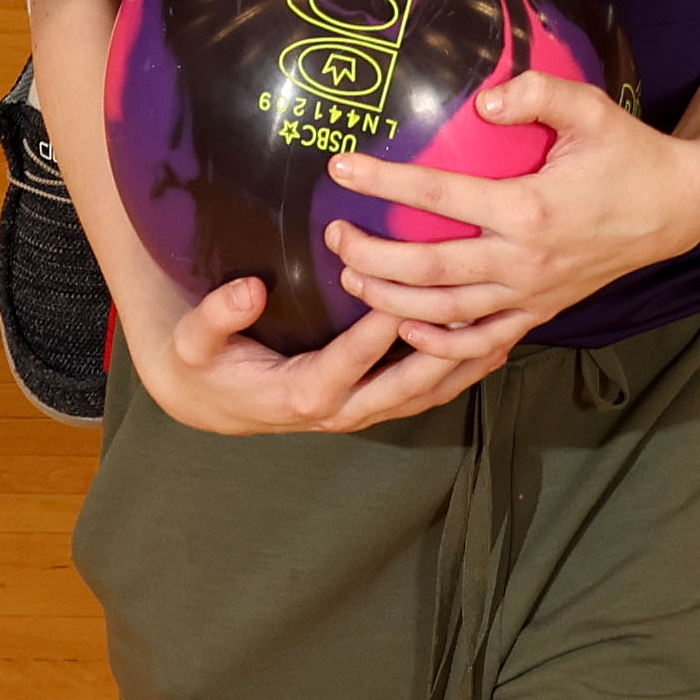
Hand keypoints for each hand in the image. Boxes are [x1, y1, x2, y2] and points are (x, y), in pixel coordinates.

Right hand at [115, 265, 507, 439]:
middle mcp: (340, 410)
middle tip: (478, 312)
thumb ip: (218, 315)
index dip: (374, 335)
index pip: (346, 364)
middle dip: (443, 351)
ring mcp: (363, 410)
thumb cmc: (206, 365)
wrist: (214, 401)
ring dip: (464, 362)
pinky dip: (461, 368)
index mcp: (299, 393)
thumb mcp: (196, 340)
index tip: (401, 297)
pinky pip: (426, 390)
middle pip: (403, 386)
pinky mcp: (376, 403)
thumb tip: (248, 289)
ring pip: (424, 392)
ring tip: (504, 323)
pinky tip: (494, 340)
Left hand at [321, 74, 699, 357]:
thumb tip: (483, 98)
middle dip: (370, 254)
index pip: (438, 196)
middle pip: (427, 269)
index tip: (341, 168)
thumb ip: (538, 93)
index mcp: (529, 207)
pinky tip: (407, 327)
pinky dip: (440, 342)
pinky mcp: (541, 311)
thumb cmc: (627, 152)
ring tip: (351, 278)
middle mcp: (524, 260)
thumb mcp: (591, 108)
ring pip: (445, 312)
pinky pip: (483, 341)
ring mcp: (532, 294)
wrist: (675, 207)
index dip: (384, 181)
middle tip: (332, 232)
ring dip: (390, 300)